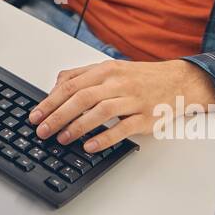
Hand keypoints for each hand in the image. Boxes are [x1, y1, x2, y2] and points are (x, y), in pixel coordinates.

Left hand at [28, 58, 214, 151]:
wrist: (178, 81)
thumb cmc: (140, 78)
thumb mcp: (110, 69)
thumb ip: (82, 75)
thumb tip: (56, 86)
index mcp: (106, 70)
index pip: (71, 85)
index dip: (50, 101)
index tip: (35, 115)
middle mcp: (118, 83)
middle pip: (82, 98)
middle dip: (58, 115)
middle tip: (42, 130)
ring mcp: (133, 100)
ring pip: (100, 111)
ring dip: (78, 126)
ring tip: (62, 138)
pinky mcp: (145, 117)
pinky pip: (122, 128)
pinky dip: (104, 137)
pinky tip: (89, 146)